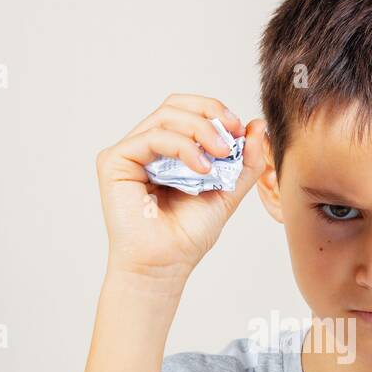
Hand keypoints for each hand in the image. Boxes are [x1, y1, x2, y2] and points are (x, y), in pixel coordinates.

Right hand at [95, 92, 267, 282]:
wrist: (165, 266)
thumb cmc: (187, 236)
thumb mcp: (226, 191)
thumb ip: (243, 162)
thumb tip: (257, 126)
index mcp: (168, 151)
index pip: (188, 112)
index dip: (214, 111)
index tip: (241, 129)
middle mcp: (145, 147)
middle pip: (175, 105)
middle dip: (209, 113)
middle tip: (233, 132)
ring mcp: (129, 152)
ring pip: (166, 117)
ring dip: (200, 130)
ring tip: (220, 154)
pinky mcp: (114, 161)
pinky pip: (151, 137)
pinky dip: (182, 146)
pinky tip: (201, 168)